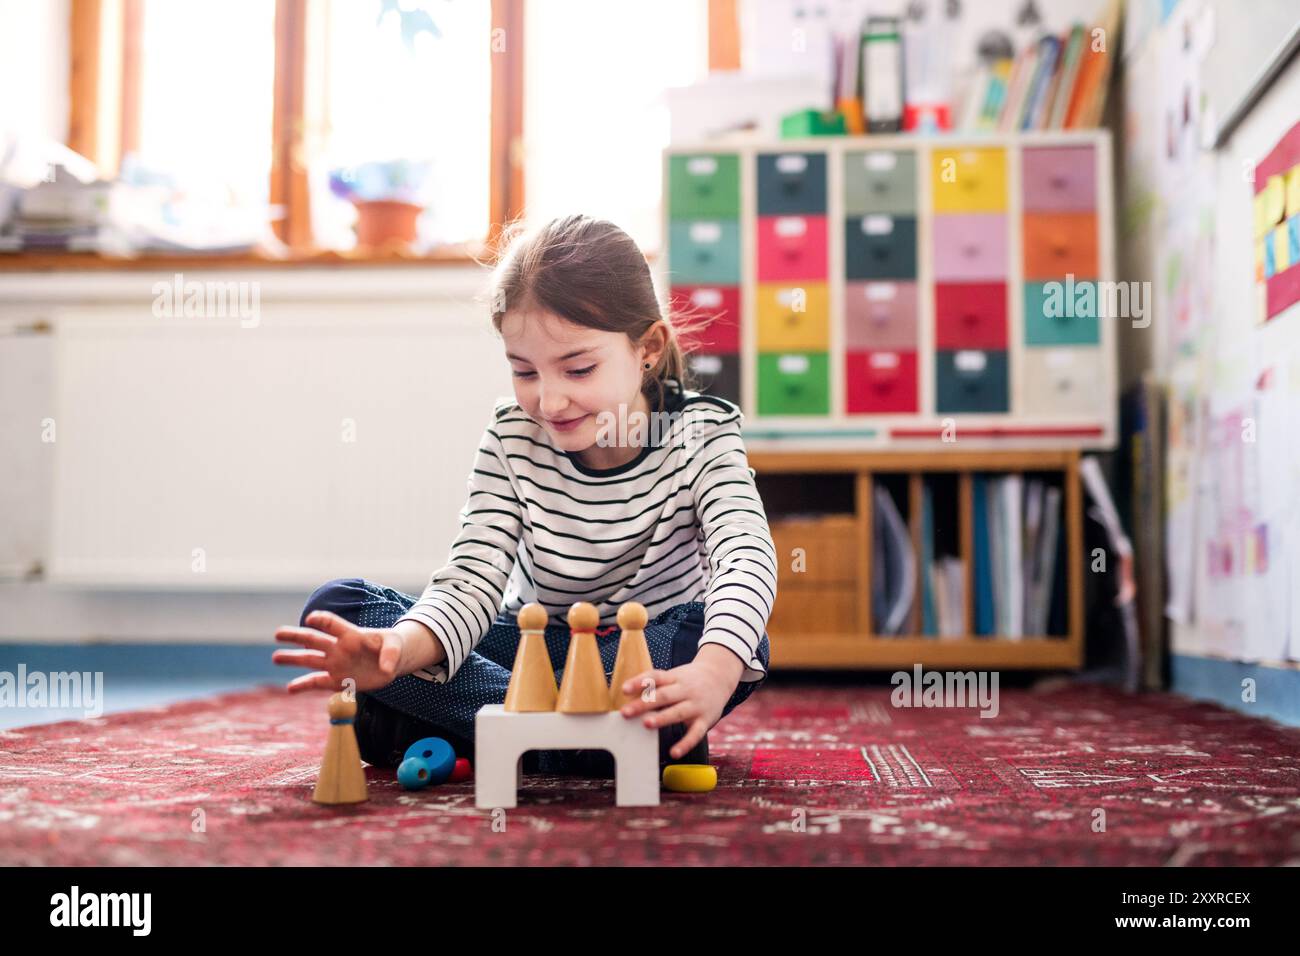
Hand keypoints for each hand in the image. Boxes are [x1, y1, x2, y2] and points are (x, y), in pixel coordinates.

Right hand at [272, 609, 402, 693]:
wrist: (390, 663)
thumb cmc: (391, 647)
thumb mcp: (395, 647)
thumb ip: (391, 654)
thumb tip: (386, 669)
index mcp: (351, 634)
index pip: (333, 624)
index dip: (322, 620)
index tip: (311, 619)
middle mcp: (338, 648)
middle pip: (314, 640)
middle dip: (295, 636)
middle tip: (277, 633)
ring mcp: (335, 664)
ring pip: (310, 660)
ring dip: (293, 659)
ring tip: (275, 658)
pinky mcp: (336, 681)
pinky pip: (317, 682)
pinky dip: (304, 685)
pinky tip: (290, 688)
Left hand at [616, 651, 739, 759]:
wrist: (719, 676)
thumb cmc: (688, 680)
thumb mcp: (674, 676)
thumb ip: (655, 687)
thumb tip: (629, 701)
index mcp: (674, 677)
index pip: (656, 676)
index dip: (640, 682)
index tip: (624, 690)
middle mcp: (685, 690)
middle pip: (663, 695)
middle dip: (644, 704)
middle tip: (625, 713)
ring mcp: (696, 705)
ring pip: (678, 712)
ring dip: (662, 718)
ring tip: (646, 724)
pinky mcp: (705, 720)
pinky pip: (695, 733)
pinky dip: (685, 744)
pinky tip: (674, 753)